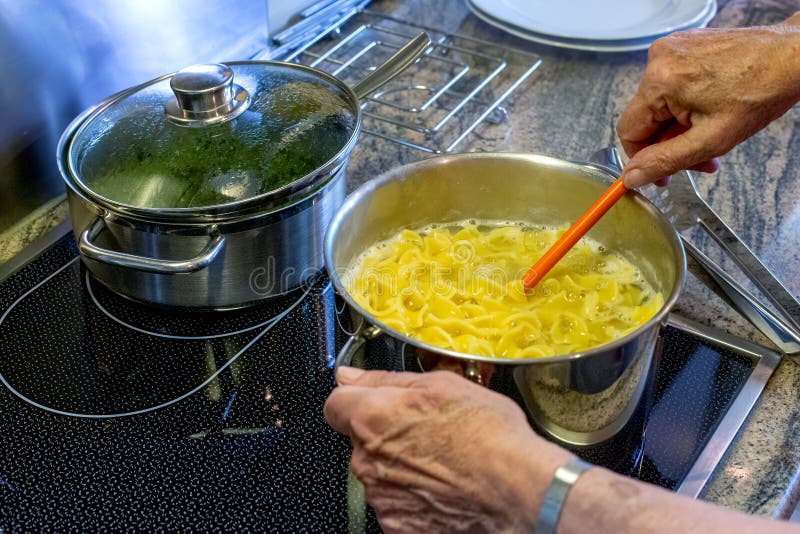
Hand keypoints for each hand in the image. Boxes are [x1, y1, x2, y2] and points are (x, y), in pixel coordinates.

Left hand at [324, 368, 572, 532]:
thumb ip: (385, 379)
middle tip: (426, 429)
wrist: (519, 492)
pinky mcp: (399, 526)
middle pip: (361, 440)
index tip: (374, 400)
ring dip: (400, 465)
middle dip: (386, 433)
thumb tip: (352, 375)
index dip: (356, 399)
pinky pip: (396, 503)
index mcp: (373, 418)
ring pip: (379, 472)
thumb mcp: (441, 385)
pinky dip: (413, 495)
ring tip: (443, 459)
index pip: (335, 403)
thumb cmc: (490, 437)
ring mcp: (382, 498)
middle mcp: (368, 461)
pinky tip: (443, 485)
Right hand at [617, 12, 799, 186]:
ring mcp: (671, 48)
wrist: (792, 59)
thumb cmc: (761, 92)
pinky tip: (710, 110)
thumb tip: (631, 176)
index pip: (628, 130)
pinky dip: (686, 104)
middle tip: (699, 159)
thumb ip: (665, 161)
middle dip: (670, 143)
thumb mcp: (710, 140)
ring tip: (710, 133)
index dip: (642, 157)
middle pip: (646, 117)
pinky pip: (670, 86)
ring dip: (680, 125)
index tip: (659, 173)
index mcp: (660, 81)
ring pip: (659, 104)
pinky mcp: (683, 45)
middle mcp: (659, 59)